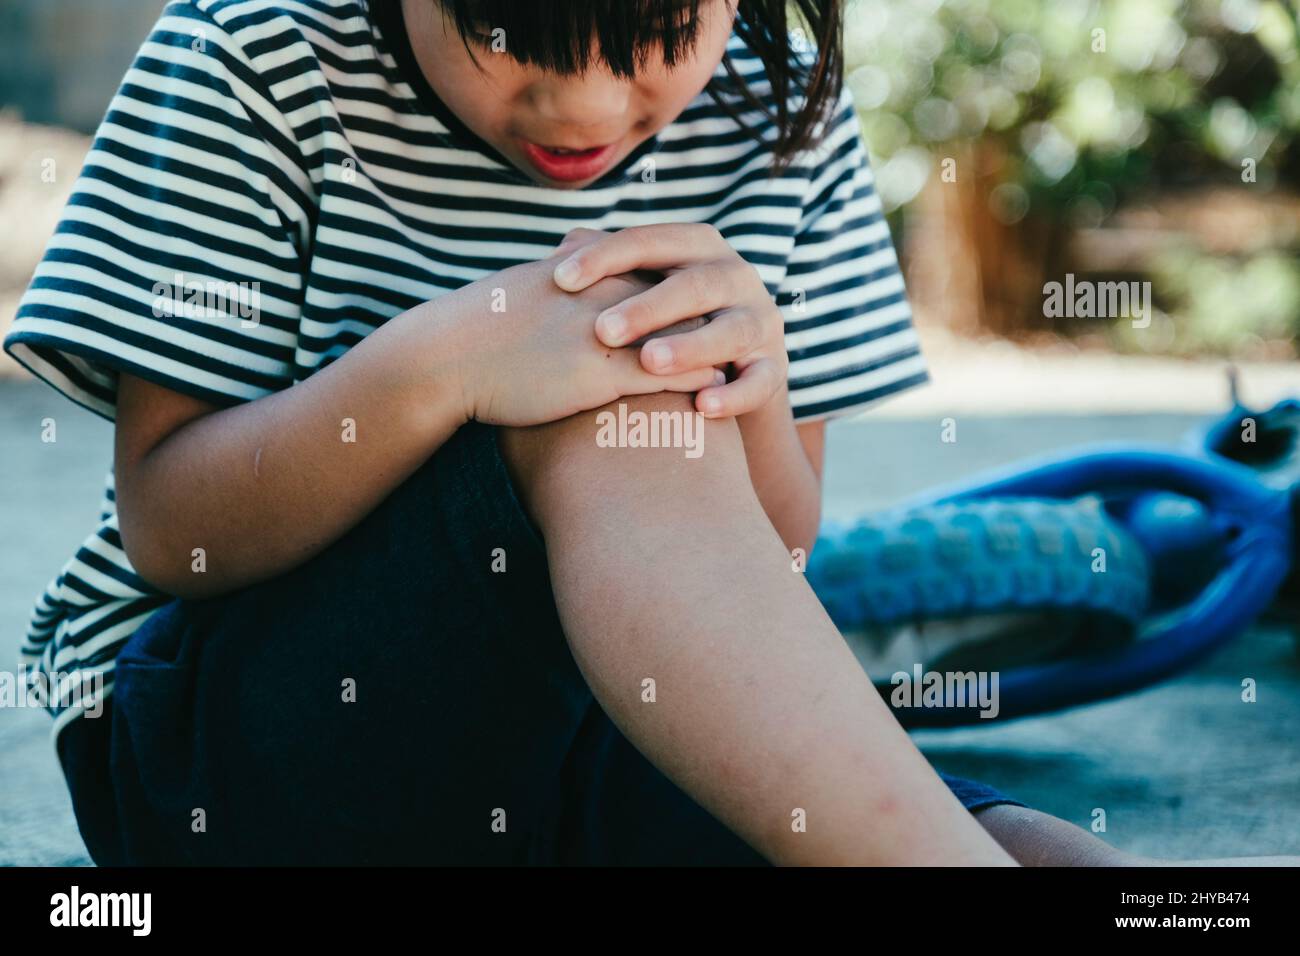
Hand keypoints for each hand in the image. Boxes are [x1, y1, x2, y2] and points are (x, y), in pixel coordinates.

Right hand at [444, 248, 721, 427]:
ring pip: (685, 332)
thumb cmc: (478, 329)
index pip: (657, 269)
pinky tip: (717, 394)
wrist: (447, 357)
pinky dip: (700, 380)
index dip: (687, 289)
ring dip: (716, 348)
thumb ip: (560, 276)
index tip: (710, 305)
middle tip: (741, 332)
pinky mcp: (602, 373)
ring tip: (741, 364)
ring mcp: (608, 331)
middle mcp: (607, 291)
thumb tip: (570, 272)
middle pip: (683, 294)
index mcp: (591, 268)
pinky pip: (669, 374)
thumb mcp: (526, 288)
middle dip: (714, 313)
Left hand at [550, 224, 788, 417]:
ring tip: (651, 364)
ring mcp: (760, 320)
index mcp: (697, 247)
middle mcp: (734, 275)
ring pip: (731, 330)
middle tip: (604, 331)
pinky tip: (703, 407)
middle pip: (693, 285)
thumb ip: (608, 270)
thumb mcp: (641, 290)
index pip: (648, 242)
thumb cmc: (666, 322)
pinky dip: (735, 395)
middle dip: (647, 308)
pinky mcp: (775, 366)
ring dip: (691, 346)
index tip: (559, 281)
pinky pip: (761, 380)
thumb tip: (558, 253)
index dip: (605, 257)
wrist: (730, 372)